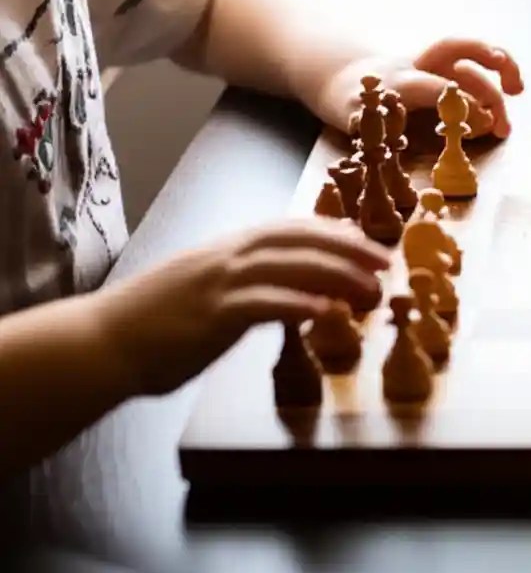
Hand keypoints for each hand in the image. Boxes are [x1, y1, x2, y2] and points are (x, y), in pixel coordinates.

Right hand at [96, 218, 389, 395]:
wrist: (101, 343)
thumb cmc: (157, 324)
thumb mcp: (209, 293)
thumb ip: (249, 288)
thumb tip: (295, 296)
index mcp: (228, 250)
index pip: (291, 229)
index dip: (335, 233)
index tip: (370, 244)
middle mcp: (226, 257)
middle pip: (298, 239)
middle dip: (348, 248)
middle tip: (387, 264)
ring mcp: (216, 283)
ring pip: (288, 266)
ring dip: (336, 275)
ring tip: (372, 289)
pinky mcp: (209, 315)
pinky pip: (261, 304)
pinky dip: (297, 304)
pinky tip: (327, 311)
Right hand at [323, 38, 524, 138]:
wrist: (334, 82)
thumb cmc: (396, 89)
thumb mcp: (430, 81)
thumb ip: (462, 95)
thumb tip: (497, 118)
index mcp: (430, 59)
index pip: (469, 47)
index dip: (498, 60)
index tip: (518, 89)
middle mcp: (411, 65)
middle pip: (454, 57)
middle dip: (485, 86)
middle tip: (503, 124)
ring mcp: (385, 86)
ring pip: (424, 86)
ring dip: (456, 104)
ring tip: (478, 126)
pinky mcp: (357, 109)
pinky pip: (382, 121)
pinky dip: (398, 134)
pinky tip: (410, 146)